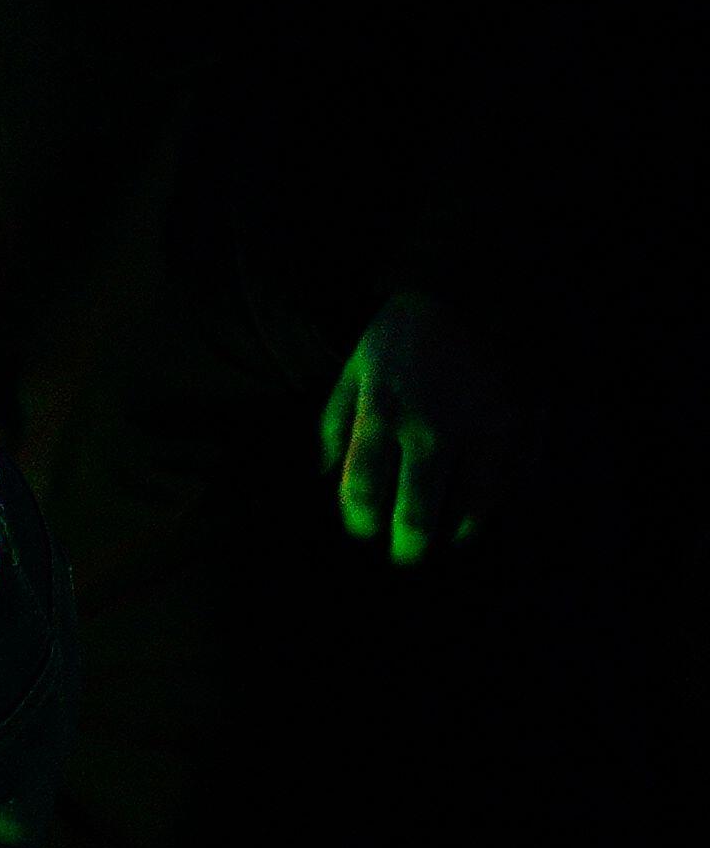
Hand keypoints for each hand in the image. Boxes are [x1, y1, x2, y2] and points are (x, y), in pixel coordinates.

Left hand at [320, 293, 500, 564]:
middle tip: (406, 558)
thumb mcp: (354, 368)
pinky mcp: (526, 424)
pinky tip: (496, 514)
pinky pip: (520, 482)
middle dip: (409, 545)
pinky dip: (508, 505)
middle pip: (417, 512)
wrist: (472, 289)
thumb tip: (322, 476)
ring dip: (459, 533)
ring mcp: (483, 430)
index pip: (363, 491)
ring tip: (450, 542)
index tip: (363, 532)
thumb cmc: (403, 334)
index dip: (360, 523)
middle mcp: (431, 430)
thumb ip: (333, 423)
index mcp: (381, 415)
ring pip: (474, 508)